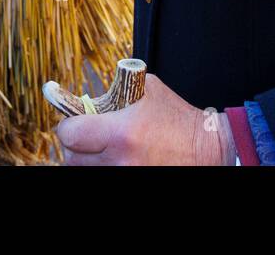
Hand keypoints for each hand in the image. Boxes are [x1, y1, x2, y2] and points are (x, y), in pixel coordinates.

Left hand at [56, 73, 234, 164]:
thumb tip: (88, 102)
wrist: (206, 148)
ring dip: (88, 159)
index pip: (70, 135)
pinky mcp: (132, 184)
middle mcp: (119, 160)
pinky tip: (112, 159)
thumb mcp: (146, 91)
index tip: (74, 121)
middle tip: (87, 135)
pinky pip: (101, 176)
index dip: (68, 125)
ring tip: (102, 148)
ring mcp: (126, 177)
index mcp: (121, 133)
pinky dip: (102, 167)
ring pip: (84, 171)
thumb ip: (113, 94)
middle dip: (76, 144)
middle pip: (72, 158)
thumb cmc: (177, 117)